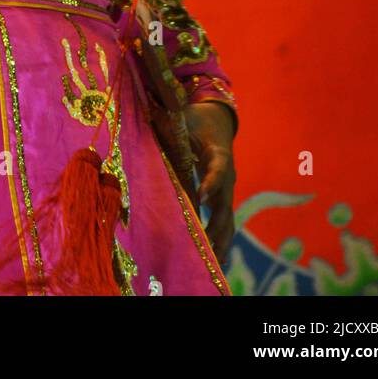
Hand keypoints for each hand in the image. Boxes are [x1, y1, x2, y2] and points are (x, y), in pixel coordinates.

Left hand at [185, 101, 236, 263]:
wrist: (217, 123)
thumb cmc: (196, 120)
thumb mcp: (185, 117)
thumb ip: (171, 121)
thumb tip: (149, 115)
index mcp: (219, 153)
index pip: (218, 169)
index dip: (210, 183)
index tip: (200, 198)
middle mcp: (227, 176)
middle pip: (225, 203)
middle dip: (217, 225)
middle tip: (206, 244)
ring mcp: (226, 189)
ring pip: (228, 218)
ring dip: (221, 239)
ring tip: (213, 262)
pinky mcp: (222, 198)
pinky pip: (224, 221)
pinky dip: (220, 239)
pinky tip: (214, 259)